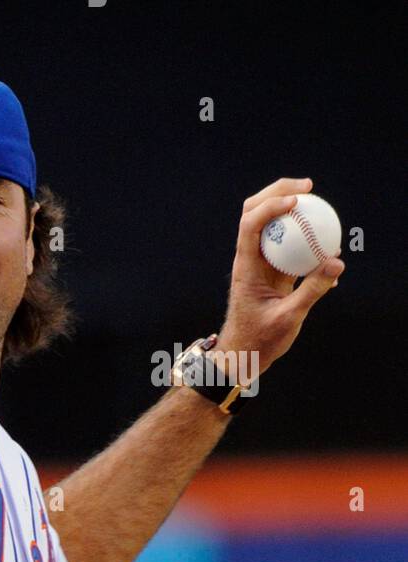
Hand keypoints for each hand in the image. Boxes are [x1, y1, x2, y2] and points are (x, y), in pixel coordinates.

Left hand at [216, 177, 343, 377]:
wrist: (244, 354)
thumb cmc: (259, 340)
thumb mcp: (288, 318)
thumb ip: (312, 291)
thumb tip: (337, 262)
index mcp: (246, 268)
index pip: (250, 226)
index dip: (270, 207)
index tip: (297, 201)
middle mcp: (249, 260)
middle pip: (255, 214)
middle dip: (277, 193)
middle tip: (308, 187)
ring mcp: (260, 263)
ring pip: (270, 225)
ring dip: (290, 208)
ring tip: (316, 200)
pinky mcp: (273, 270)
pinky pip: (288, 244)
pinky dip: (304, 234)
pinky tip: (326, 237)